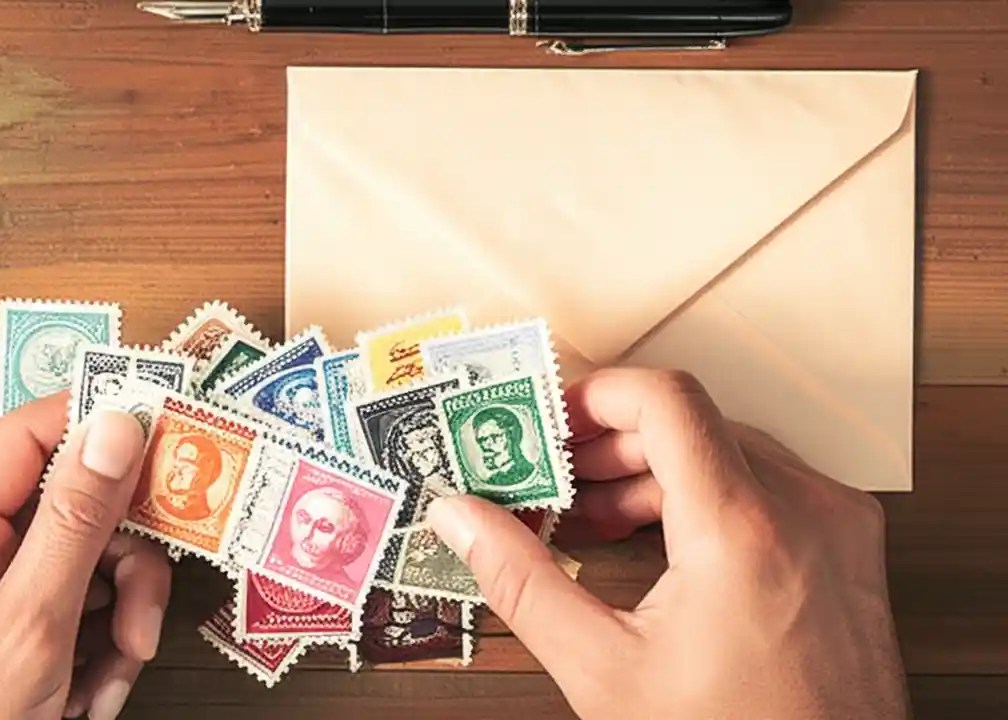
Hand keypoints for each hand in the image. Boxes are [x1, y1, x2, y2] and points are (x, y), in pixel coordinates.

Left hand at [0, 394, 169, 719]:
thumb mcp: (28, 629)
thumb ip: (73, 525)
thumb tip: (115, 429)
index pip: (27, 438)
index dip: (97, 421)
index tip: (170, 425)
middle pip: (76, 507)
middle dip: (124, 558)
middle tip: (147, 602)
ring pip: (96, 565)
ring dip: (123, 617)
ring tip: (114, 670)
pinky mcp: (26, 639)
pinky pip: (90, 615)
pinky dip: (106, 654)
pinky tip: (91, 697)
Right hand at [427, 368, 908, 719]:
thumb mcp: (604, 670)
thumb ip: (522, 580)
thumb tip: (461, 518)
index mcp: (741, 528)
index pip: (665, 400)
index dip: (595, 396)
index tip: (547, 420)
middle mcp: (804, 510)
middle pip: (690, 424)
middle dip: (609, 443)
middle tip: (550, 475)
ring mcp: (837, 526)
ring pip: (729, 451)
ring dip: (653, 469)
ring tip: (593, 511)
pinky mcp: (851, 549)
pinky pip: (768, 486)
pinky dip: (705, 495)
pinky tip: (658, 536)